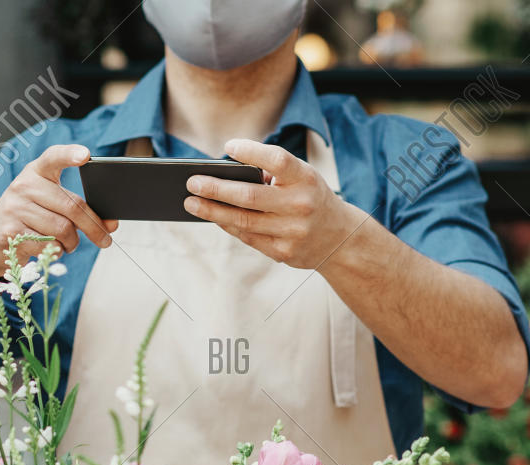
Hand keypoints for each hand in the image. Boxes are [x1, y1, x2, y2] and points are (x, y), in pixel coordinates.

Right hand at [0, 144, 116, 280]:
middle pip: (71, 205)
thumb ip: (74, 209)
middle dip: (93, 226)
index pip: (53, 157)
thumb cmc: (24, 220)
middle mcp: (23, 186)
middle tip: (105, 239)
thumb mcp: (45, 204)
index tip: (86, 155)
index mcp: (35, 172)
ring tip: (68, 244)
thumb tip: (110, 225)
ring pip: (62, 228)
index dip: (70, 154)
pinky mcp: (11, 232)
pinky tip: (50, 249)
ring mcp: (15, 208)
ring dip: (72, 242)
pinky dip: (56, 251)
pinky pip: (49, 244)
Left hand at [183, 138, 359, 268]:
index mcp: (306, 178)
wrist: (338, 238)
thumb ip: (272, 173)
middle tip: (191, 182)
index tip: (227, 147)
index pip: (277, 160)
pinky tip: (211, 216)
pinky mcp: (283, 252)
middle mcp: (300, 204)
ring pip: (242, 221)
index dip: (251, 152)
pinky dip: (226, 225)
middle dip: (215, 189)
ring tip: (190, 202)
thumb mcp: (302, 178)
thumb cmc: (309, 197)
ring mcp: (292, 231)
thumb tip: (224, 174)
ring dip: (212, 211)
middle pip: (249, 196)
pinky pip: (246, 237)